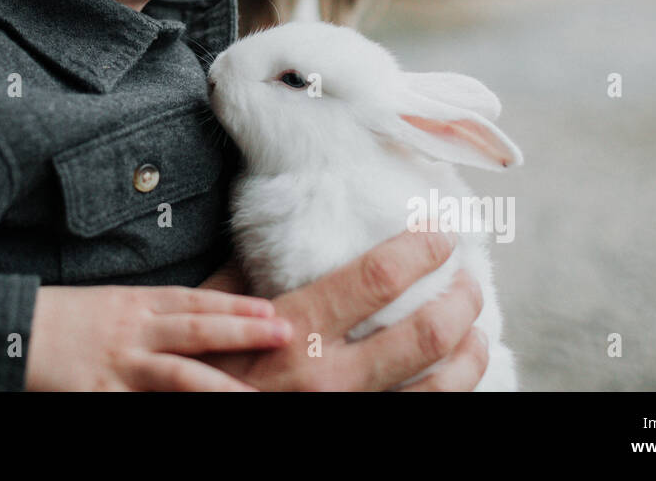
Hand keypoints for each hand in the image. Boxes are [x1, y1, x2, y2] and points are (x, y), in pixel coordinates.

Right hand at [24, 284, 293, 390]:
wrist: (9, 331)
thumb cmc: (66, 319)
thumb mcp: (114, 303)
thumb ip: (156, 310)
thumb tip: (205, 311)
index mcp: (136, 304)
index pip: (195, 302)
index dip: (236, 306)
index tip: (272, 310)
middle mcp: (133, 330)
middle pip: (195, 330)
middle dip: (241, 332)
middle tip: (284, 332)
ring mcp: (119, 365)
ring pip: (177, 375)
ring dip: (219, 385)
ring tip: (254, 396)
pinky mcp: (101, 396)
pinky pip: (143, 408)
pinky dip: (168, 413)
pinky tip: (201, 419)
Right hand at [201, 230, 488, 390]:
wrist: (180, 413)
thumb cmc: (197, 358)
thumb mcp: (214, 305)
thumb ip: (254, 271)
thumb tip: (284, 227)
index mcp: (296, 329)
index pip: (379, 278)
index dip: (421, 248)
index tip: (439, 231)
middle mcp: (329, 377)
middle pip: (427, 332)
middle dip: (462, 296)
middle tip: (468, 275)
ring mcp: (347, 410)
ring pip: (441, 386)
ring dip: (470, 349)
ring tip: (476, 326)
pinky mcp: (356, 427)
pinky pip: (423, 412)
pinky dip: (452, 390)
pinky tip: (457, 372)